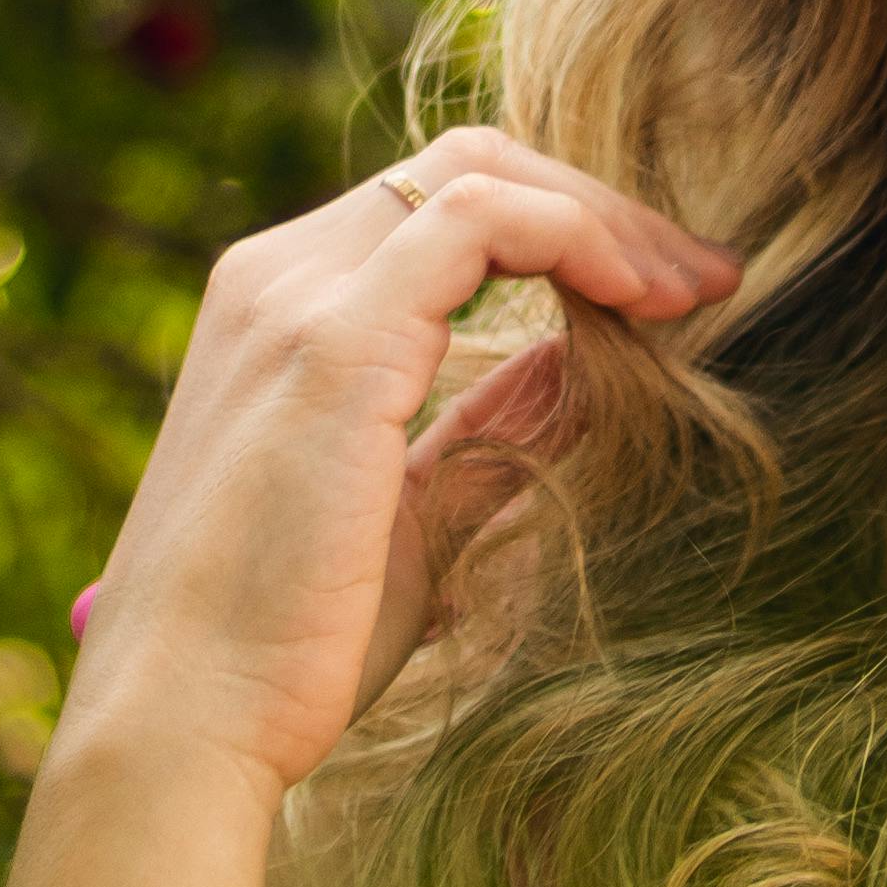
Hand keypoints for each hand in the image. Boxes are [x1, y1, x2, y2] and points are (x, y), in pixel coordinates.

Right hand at [58, 134, 737, 805]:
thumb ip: (491, 426)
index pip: (440, 207)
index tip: (670, 298)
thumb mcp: (419, 512)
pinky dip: (578, 236)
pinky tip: (641, 302)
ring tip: (690, 291)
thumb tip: (583, 363)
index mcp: (281, 309)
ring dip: (607, 218)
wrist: (185, 721)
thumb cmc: (288, 646)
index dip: (569, 229)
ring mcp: (294, 298)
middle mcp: (275, 277)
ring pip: (480, 172)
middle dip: (602, 207)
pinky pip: (478, 222)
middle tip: (702, 281)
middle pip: (469, 166)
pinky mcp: (331, 341)